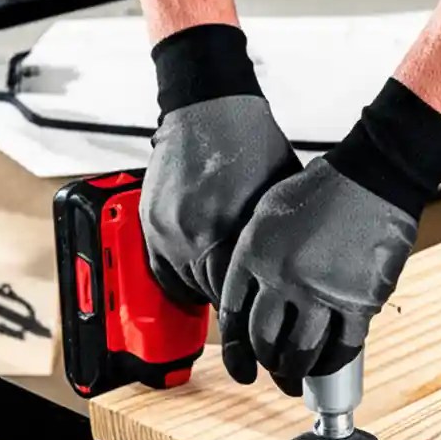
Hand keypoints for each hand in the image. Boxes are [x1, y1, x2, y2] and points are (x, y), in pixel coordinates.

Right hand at [140, 24, 300, 306]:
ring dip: (206, 292)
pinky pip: (161, 270)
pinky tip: (198, 278)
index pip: (239, 299)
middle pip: (212, 296)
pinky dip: (180, 279)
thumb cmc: (251, 147)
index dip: (254, 318)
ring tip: (226, 297)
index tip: (263, 329)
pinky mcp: (150, 224)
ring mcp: (167, 232)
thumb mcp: (278, 202)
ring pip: (185, 286)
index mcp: (229, 234)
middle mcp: (193, 237)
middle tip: (250, 322)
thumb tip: (290, 282)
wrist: (210, 110)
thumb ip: (275, 245)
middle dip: (234, 309)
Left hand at [219, 159, 416, 394]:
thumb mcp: (268, 214)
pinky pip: (343, 347)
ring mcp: (322, 291)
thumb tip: (250, 297)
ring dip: (297, 372)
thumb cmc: (323, 190)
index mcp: (255, 254)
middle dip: (267, 364)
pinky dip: (333, 363)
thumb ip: (255, 256)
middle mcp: (284, 277)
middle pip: (265, 340)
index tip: (241, 367)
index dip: (235, 350)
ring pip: (300, 352)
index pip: (234, 316)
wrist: (373, 177)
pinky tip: (329, 365)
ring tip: (298, 378)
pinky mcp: (360, 301)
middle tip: (273, 371)